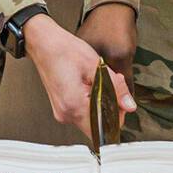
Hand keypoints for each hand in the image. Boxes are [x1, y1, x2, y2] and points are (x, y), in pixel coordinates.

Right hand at [24, 14, 134, 138]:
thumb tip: (129, 105)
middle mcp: (66, 114)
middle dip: (110, 108)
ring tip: (98, 82)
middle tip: (111, 86)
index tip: (119, 99)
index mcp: (74, 105)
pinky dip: (91, 102)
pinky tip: (90, 85)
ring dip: (100, 104)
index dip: (117, 115)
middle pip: (98, 125)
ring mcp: (62, 112)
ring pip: (91, 119)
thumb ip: (116, 88)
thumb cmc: (64, 50)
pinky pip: (82, 113)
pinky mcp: (61, 108)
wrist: (43, 44)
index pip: (104, 128)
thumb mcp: (96, 66)